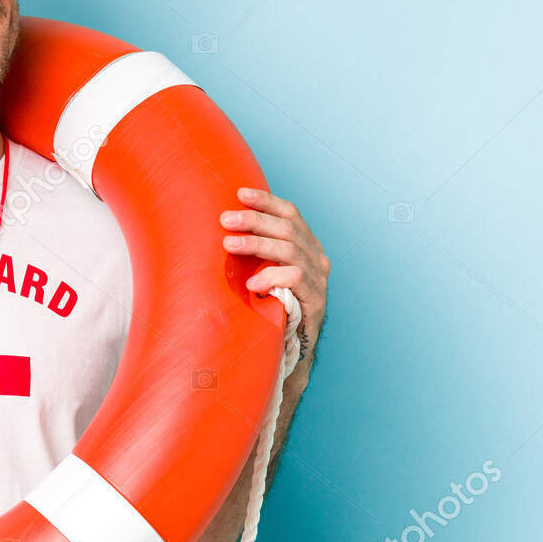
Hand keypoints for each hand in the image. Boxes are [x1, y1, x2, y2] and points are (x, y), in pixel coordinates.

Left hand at [220, 187, 328, 363]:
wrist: (291, 348)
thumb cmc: (271, 305)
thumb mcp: (262, 271)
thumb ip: (254, 251)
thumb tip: (222, 228)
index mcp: (306, 245)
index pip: (290, 213)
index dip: (266, 201)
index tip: (240, 194)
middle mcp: (316, 257)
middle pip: (288, 228)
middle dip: (254, 220)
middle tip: (225, 219)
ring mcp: (320, 278)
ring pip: (290, 250)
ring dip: (256, 244)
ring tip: (229, 245)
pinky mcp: (316, 300)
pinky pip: (296, 278)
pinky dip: (272, 276)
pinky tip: (251, 283)